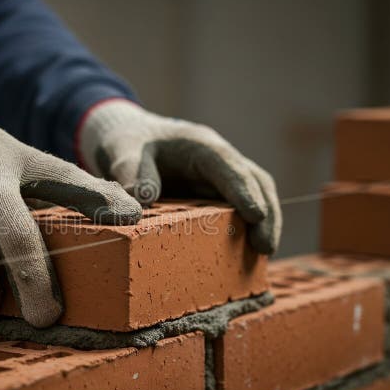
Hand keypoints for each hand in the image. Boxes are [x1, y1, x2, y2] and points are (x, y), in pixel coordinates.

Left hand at [78, 99, 280, 253]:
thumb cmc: (129, 142)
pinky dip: (250, 226)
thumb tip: (141, 206)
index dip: (244, 191)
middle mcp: (219, 159)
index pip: (229, 167)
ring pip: (257, 193)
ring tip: (265, 253)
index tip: (256, 216)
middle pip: (255, 181)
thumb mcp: (123, 153)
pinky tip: (250, 253)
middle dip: (266, 212)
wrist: (130, 137)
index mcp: (200, 146)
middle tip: (266, 247)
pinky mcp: (218, 192)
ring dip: (266, 221)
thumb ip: (132, 175)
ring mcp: (222, 175)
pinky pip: (242, 206)